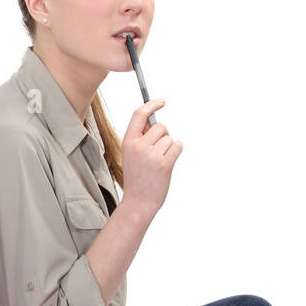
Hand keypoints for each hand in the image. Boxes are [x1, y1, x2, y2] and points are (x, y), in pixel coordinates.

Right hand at [120, 99, 181, 218]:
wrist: (138, 202)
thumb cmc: (137, 178)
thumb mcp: (130, 155)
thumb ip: (140, 138)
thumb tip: (154, 121)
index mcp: (127, 142)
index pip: (139, 114)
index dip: (151, 105)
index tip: (161, 102)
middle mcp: (138, 146)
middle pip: (160, 126)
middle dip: (163, 135)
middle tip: (157, 151)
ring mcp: (151, 155)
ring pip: (169, 137)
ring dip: (169, 146)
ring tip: (160, 161)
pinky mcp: (164, 164)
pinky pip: (177, 146)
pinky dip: (176, 152)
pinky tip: (168, 163)